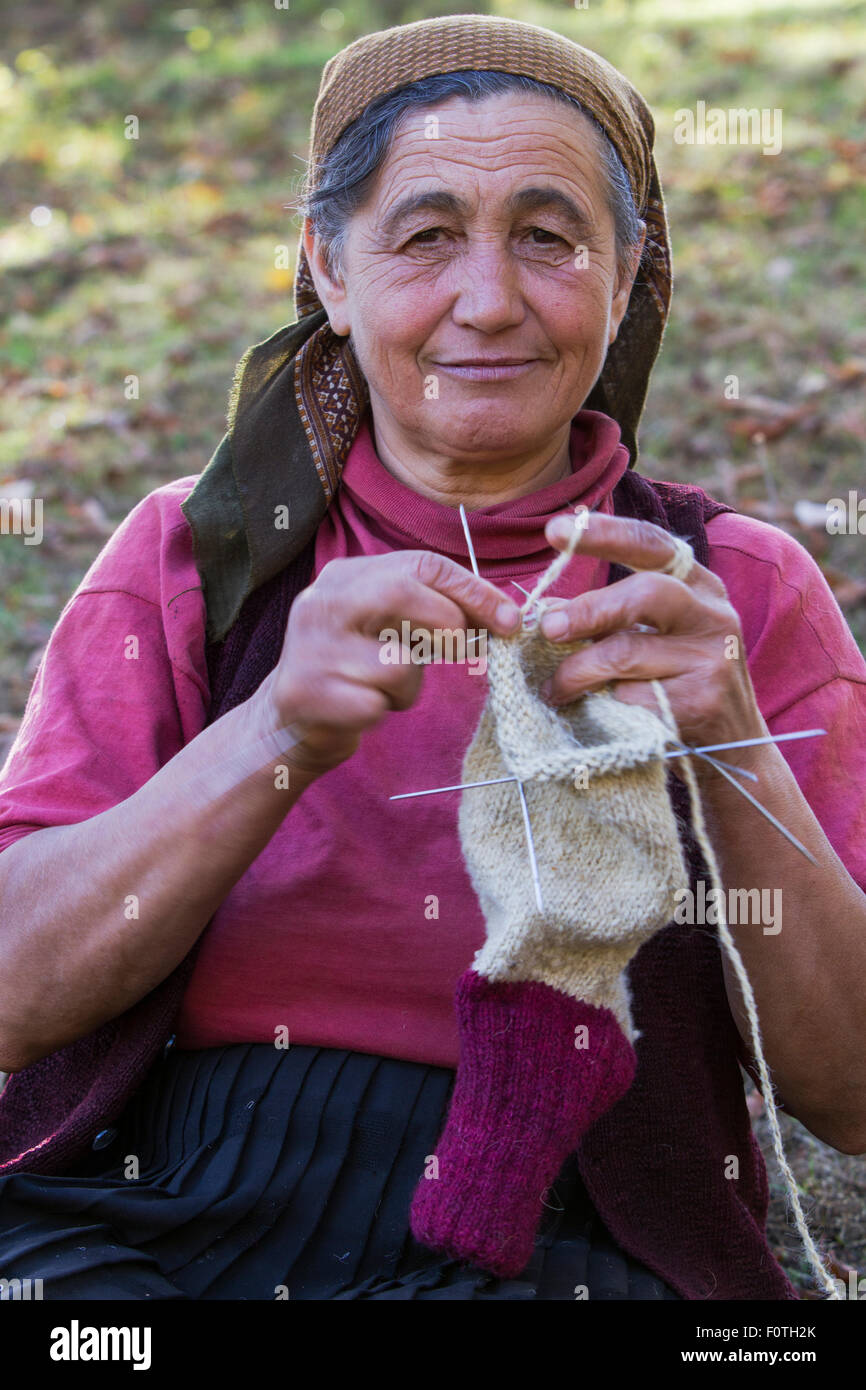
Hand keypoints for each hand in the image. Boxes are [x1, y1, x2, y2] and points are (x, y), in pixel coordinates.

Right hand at [251, 549, 521, 777]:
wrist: (289, 721)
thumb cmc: (354, 670)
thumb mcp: (389, 627)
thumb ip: (433, 612)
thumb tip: (505, 616)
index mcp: (345, 576)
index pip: (421, 564)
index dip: (473, 590)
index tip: (510, 619)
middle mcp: (321, 602)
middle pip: (402, 591)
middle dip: (448, 622)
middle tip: (463, 650)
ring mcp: (310, 647)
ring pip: (396, 662)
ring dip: (409, 686)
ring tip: (385, 691)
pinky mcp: (308, 692)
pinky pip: (376, 704)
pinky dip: (382, 712)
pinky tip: (359, 709)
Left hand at [536, 512, 767, 768]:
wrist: (731, 744)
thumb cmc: (677, 681)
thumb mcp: (657, 635)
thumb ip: (613, 616)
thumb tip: (545, 607)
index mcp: (698, 585)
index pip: (651, 544)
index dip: (603, 533)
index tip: (555, 531)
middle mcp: (713, 614)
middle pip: (645, 594)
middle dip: (588, 610)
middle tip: (547, 628)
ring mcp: (713, 658)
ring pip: (626, 653)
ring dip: (577, 672)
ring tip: (554, 689)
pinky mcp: (702, 702)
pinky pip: (633, 698)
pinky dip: (604, 706)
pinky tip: (598, 715)